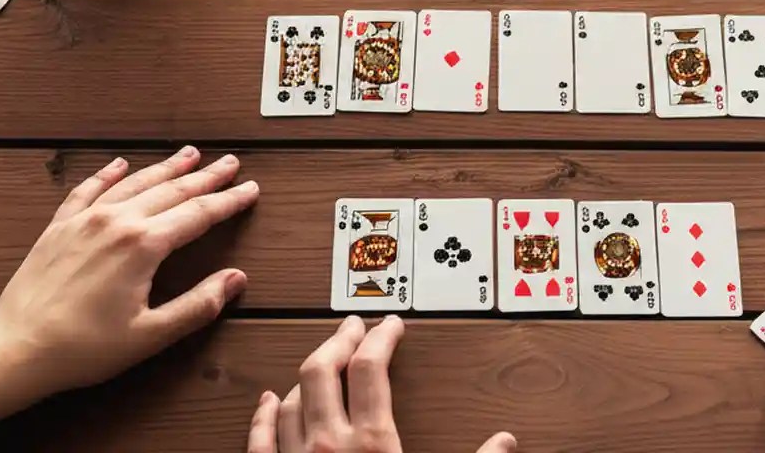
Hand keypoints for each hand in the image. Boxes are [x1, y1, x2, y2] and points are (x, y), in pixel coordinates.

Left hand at [0, 146, 258, 397]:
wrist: (16, 350)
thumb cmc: (84, 348)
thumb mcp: (151, 335)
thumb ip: (198, 304)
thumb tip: (236, 279)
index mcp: (143, 245)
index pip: (198, 214)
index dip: (228, 201)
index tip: (250, 189)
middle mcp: (116, 222)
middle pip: (171, 190)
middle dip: (205, 177)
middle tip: (230, 163)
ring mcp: (84, 221)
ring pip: (135, 183)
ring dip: (165, 168)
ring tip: (189, 154)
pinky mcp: (58, 228)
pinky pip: (87, 190)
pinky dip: (108, 175)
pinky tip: (120, 165)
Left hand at [248, 316, 516, 452]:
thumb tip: (506, 442)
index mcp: (372, 445)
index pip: (371, 368)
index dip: (381, 338)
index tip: (390, 325)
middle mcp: (327, 446)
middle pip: (322, 370)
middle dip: (339, 341)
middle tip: (353, 327)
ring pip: (290, 399)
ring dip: (306, 375)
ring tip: (323, 362)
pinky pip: (258, 441)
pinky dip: (263, 416)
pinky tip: (268, 402)